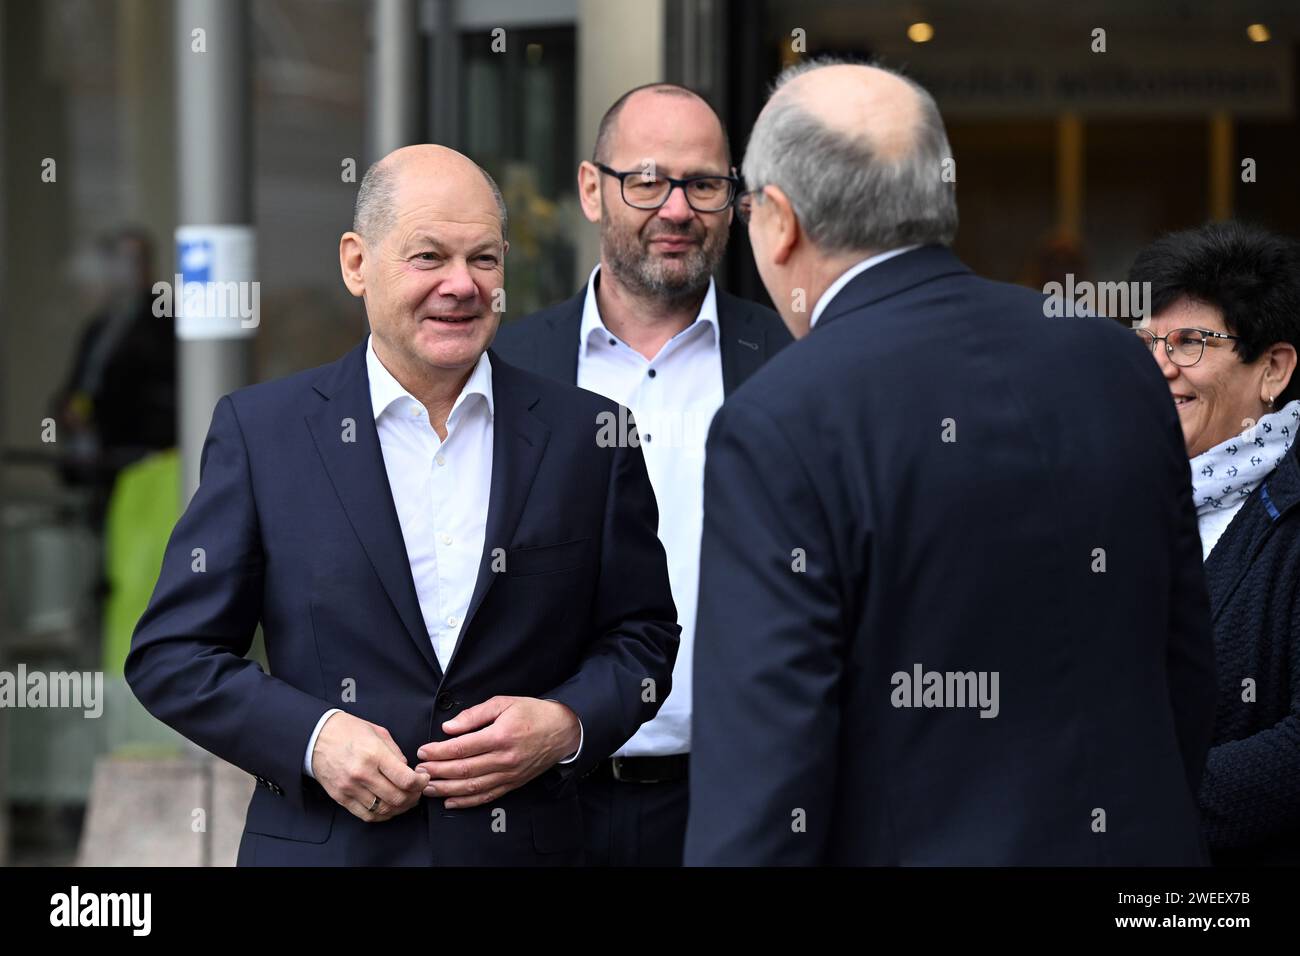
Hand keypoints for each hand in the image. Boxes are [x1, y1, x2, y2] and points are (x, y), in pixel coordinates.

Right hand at [310, 711, 429, 821]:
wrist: (317, 737)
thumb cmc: (347, 731)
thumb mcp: (378, 732)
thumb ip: (396, 753)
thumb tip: (408, 770)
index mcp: (374, 754)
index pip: (405, 779)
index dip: (421, 783)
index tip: (423, 778)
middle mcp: (362, 774)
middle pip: (397, 798)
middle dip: (414, 797)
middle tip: (417, 791)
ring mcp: (350, 788)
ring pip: (383, 810)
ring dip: (400, 808)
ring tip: (405, 799)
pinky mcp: (341, 798)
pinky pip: (366, 815)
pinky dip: (382, 815)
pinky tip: (388, 807)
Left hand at [415, 697, 580, 808]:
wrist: (562, 730)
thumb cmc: (533, 713)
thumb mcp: (504, 703)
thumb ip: (475, 714)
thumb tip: (450, 727)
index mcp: (500, 736)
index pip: (462, 747)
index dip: (438, 751)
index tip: (422, 750)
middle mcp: (504, 759)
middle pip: (463, 769)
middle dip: (437, 771)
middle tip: (419, 770)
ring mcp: (509, 774)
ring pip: (472, 787)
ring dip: (446, 789)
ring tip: (428, 787)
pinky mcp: (513, 784)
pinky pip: (486, 796)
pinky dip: (467, 801)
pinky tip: (451, 800)